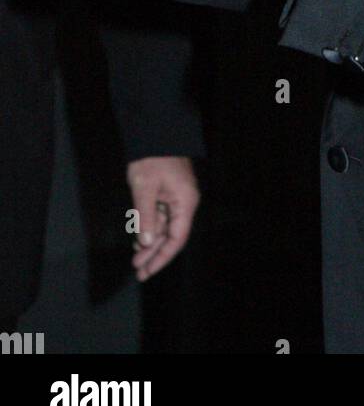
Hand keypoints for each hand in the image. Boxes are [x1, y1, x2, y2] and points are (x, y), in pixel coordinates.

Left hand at [127, 156, 199, 281]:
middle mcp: (184, 203)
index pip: (176, 238)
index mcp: (185, 202)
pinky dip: (150, 229)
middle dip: (154, 254)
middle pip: (171, 235)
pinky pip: (161, 217)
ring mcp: (177, 198)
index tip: (147, 271)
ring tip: (136, 259)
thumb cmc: (150, 160)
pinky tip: (139, 240)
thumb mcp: (144, 189)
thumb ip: (146, 218)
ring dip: (150, 243)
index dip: (162, 257)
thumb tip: (146, 243)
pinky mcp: (169, 193)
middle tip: (138, 271)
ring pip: (165, 228)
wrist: (153, 134)